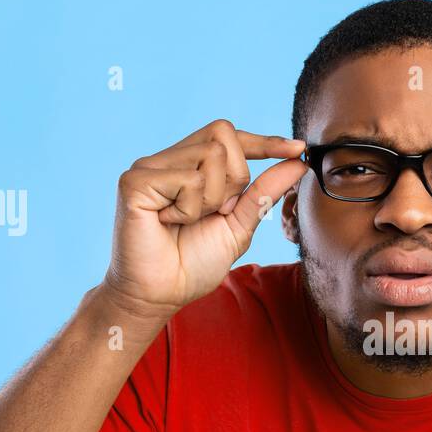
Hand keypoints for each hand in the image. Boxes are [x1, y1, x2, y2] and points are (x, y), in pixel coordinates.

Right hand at [102, 119, 306, 318]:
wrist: (161, 294)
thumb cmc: (193, 263)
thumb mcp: (239, 225)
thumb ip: (263, 192)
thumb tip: (297, 162)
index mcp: (190, 166)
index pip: (230, 136)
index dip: (264, 141)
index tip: (297, 148)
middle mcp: (169, 160)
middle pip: (223, 136)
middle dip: (233, 179)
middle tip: (212, 212)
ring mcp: (149, 167)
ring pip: (210, 155)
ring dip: (211, 199)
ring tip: (186, 221)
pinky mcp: (134, 180)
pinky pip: (187, 179)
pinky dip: (189, 208)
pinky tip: (167, 222)